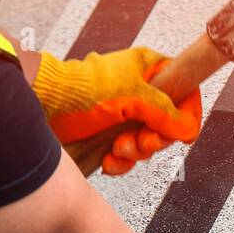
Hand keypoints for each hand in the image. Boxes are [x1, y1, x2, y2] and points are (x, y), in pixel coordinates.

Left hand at [31, 48, 201, 173]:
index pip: (185, 92)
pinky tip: (108, 158)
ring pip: (147, 144)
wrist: (46, 104)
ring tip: (117, 148)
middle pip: (167, 126)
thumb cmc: (83, 89)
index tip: (183, 134)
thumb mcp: (134, 96)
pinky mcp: (109, 135)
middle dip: (154, 140)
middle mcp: (140, 93)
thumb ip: (165, 113)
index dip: (188, 115)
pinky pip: (128, 156)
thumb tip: (187, 128)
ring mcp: (124, 115)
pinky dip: (120, 162)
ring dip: (135, 152)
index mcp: (149, 70)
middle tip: (141, 142)